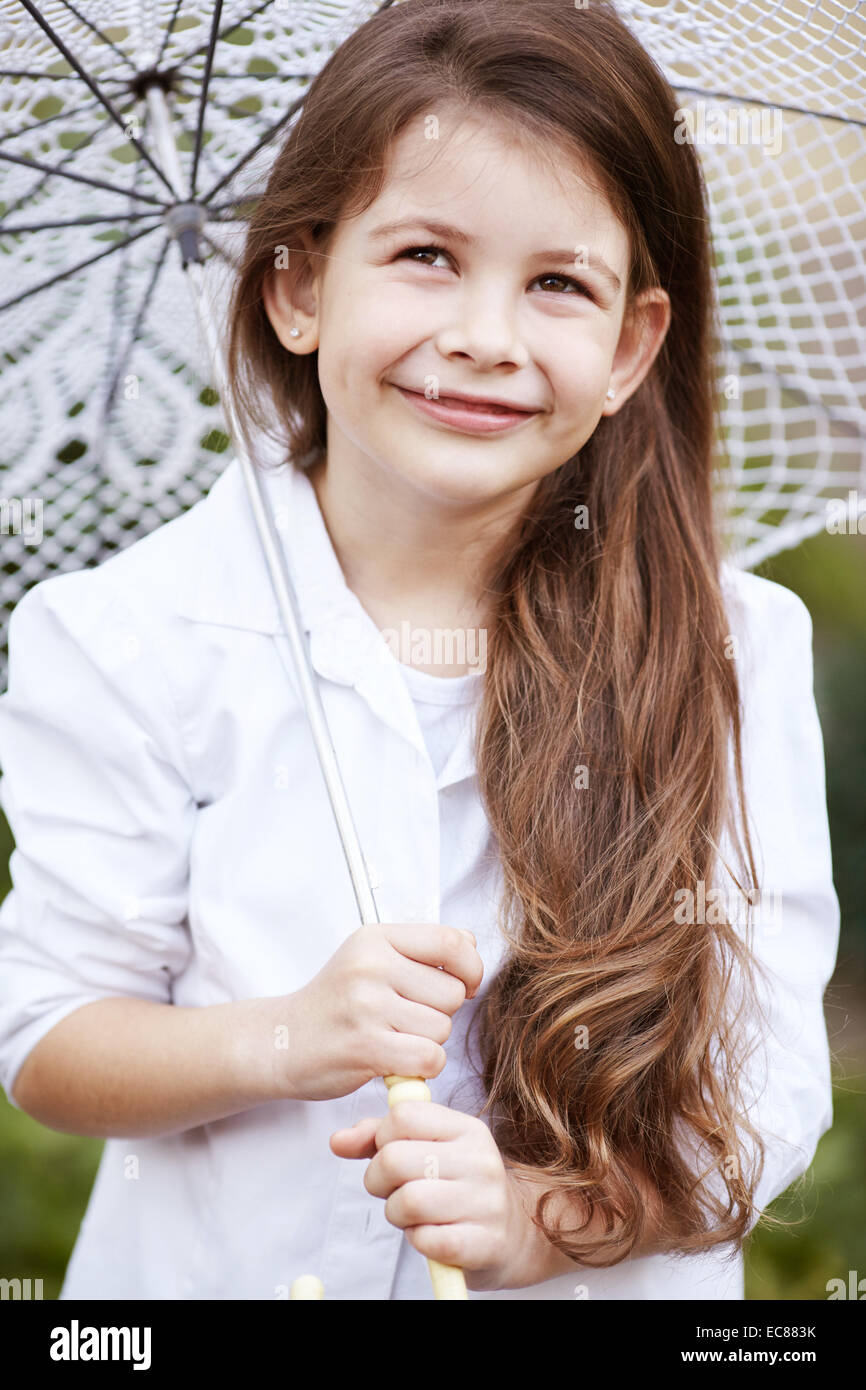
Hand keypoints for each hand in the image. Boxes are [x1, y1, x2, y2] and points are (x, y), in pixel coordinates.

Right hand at [268, 924, 482, 1101]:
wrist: (282, 1040)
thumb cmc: (335, 1003)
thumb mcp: (369, 958)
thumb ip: (419, 950)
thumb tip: (472, 945)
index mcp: (376, 938)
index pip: (451, 942)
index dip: (471, 967)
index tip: (466, 984)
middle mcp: (371, 966)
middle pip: (452, 993)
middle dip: (441, 1013)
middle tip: (408, 1020)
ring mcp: (367, 1005)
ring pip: (442, 1029)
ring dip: (428, 1042)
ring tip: (394, 1038)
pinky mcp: (366, 1046)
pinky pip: (429, 1058)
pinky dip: (422, 1067)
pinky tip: (397, 1061)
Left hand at [330, 1101, 544, 1290]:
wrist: (513, 1235)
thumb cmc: (456, 1188)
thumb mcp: (426, 1151)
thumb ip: (379, 1138)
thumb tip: (337, 1141)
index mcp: (467, 1129)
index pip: (403, 1116)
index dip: (382, 1138)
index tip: (391, 1153)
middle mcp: (481, 1160)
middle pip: (395, 1159)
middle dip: (379, 1180)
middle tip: (394, 1191)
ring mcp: (487, 1202)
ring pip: (408, 1201)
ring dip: (396, 1213)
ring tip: (411, 1215)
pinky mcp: (485, 1243)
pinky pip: (427, 1239)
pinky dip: (417, 1240)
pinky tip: (429, 1235)